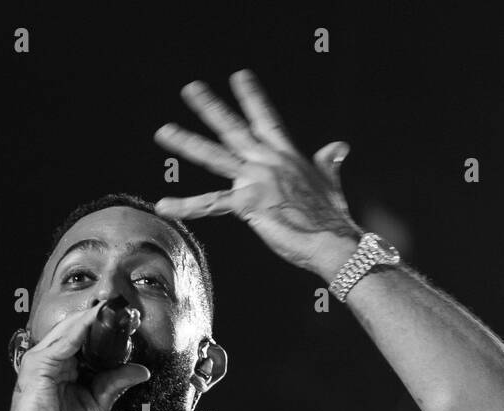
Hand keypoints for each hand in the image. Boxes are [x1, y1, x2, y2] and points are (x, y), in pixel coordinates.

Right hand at [0, 305, 150, 410]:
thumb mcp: (97, 407)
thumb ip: (115, 384)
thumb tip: (141, 371)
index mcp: (63, 370)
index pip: (84, 343)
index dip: (104, 332)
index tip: (127, 324)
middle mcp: (51, 361)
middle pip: (76, 331)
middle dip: (100, 319)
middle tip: (124, 310)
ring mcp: (42, 360)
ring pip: (70, 329)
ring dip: (92, 317)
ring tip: (113, 307)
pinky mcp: (40, 364)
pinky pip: (65, 340)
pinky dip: (82, 327)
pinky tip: (97, 318)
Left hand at [153, 69, 362, 277]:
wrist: (334, 240)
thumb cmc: (332, 218)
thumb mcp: (329, 182)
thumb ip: (328, 161)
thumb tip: (339, 146)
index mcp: (286, 156)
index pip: (266, 119)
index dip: (252, 98)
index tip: (239, 76)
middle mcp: (269, 162)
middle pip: (234, 129)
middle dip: (210, 108)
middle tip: (190, 88)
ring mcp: (257, 180)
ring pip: (215, 157)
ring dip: (187, 142)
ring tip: (164, 131)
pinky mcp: (248, 203)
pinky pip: (211, 204)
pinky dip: (186, 206)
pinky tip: (164, 205)